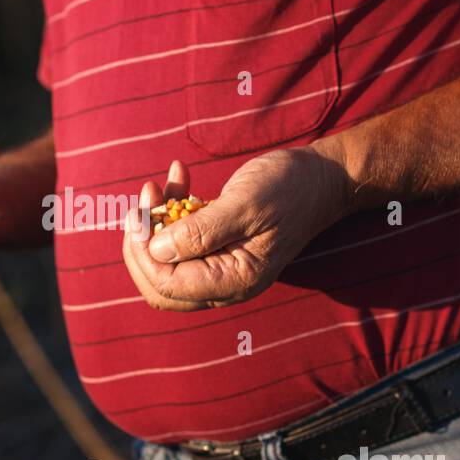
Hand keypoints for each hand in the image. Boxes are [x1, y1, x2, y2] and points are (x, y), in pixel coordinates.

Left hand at [121, 142, 352, 310]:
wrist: (320, 179)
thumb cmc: (289, 188)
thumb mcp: (246, 203)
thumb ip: (201, 231)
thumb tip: (156, 250)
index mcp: (235, 281)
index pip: (168, 285)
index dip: (143, 252)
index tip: (139, 212)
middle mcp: (225, 284)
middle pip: (159, 284)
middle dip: (141, 242)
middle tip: (143, 200)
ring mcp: (220, 269)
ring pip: (164, 262)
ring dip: (152, 224)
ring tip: (156, 184)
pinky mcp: (217, 250)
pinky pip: (180, 241)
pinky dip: (171, 211)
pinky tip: (178, 175)